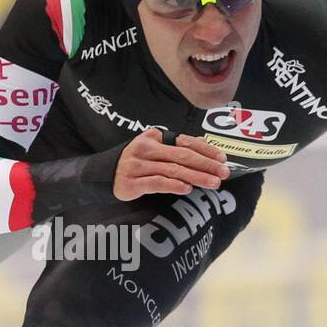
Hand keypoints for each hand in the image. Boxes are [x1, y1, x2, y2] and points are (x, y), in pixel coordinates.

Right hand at [113, 128, 228, 199]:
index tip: (222, 158)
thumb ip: (176, 148)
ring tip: (213, 183)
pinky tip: (187, 188)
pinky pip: (156, 183)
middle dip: (206, 165)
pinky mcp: (131, 183)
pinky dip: (173, 185)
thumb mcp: (154, 150)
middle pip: (182, 156)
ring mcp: (137, 166)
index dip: (206, 150)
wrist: (103, 175)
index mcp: (154, 137)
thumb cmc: (135, 163)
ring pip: (173, 170)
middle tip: (223, 173)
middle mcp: (146, 149)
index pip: (185, 142)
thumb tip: (204, 145)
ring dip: (196, 177)